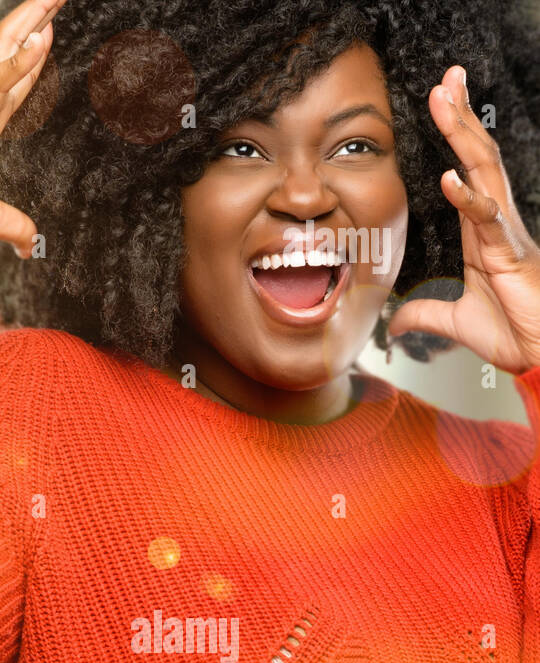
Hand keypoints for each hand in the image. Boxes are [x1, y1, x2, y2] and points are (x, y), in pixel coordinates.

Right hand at [0, 0, 65, 257]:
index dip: (30, 53)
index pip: (10, 80)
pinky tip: (41, 39)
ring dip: (29, 22)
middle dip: (32, 21)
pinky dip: (19, 65)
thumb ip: (13, 225)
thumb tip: (29, 247)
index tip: (47, 27)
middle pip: (6, 53)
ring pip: (1, 55)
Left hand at [387, 65, 539, 374]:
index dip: (456, 135)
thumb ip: (425, 315)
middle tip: (447, 77)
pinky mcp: (510, 254)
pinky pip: (488, 220)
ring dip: (462, 136)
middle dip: (461, 116)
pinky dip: (469, 198)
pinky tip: (451, 178)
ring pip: (484, 172)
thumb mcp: (456, 323)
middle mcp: (494, 223)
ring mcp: (504, 234)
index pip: (467, 169)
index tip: (443, 101)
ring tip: (446, 99)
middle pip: (477, 156)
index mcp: (480, 231)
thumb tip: (396, 322)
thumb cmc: (515, 335)